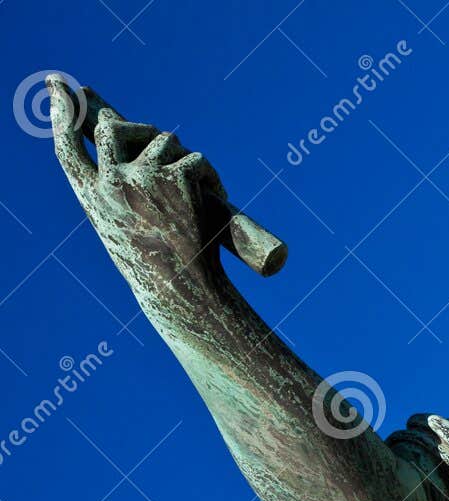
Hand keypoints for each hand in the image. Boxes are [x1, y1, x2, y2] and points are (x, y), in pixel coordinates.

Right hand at [48, 78, 262, 303]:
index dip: (62, 114)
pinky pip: (196, 158)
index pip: (67, 146)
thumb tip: (124, 145)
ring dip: (182, 158)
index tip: (57, 86)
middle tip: (156, 135)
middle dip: (137, 127)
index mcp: (91, 196)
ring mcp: (145, 175)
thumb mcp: (123, 226)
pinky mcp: (179, 176)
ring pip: (165, 141)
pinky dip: (210, 174)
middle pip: (114, 128)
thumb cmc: (156, 264)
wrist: (184, 289)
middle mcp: (112, 181)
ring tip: (195, 192)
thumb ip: (116, 190)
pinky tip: (215, 197)